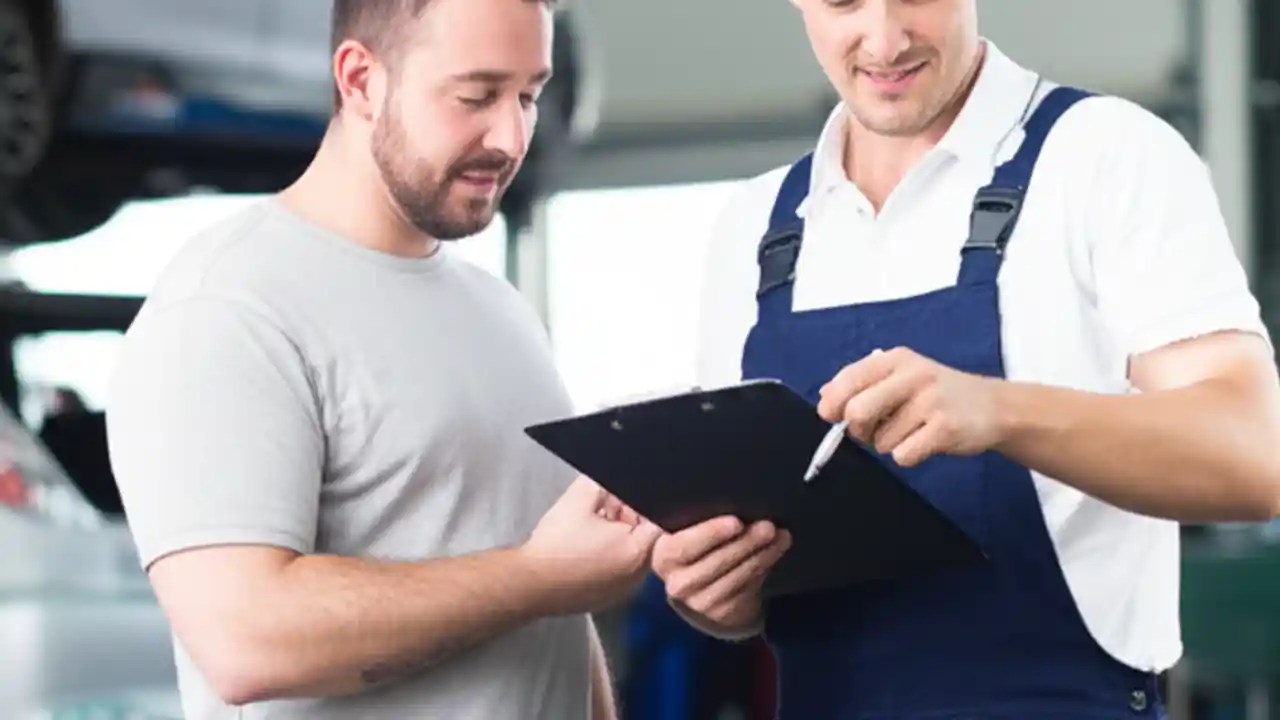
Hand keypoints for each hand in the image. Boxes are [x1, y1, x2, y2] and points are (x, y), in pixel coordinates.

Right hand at [521, 476, 661, 614]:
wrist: (530, 583)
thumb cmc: (557, 543)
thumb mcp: (579, 498)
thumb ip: (604, 484)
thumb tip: (617, 484)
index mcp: (638, 552)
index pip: (656, 520)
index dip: (638, 505)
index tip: (618, 500)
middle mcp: (637, 576)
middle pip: (645, 539)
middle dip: (627, 521)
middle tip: (602, 511)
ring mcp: (623, 592)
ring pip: (631, 556)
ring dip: (617, 540)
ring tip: (590, 531)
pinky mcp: (607, 600)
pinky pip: (618, 573)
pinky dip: (608, 560)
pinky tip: (585, 551)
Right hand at [652, 516, 790, 632]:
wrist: (700, 585)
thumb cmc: (696, 546)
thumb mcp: (688, 532)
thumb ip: (698, 519)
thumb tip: (732, 500)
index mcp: (664, 555)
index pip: (683, 546)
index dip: (710, 534)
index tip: (736, 522)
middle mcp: (677, 583)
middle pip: (714, 563)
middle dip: (744, 543)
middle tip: (768, 526)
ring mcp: (699, 602)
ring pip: (735, 577)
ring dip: (761, 555)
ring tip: (780, 535)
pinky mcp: (722, 614)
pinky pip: (748, 588)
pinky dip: (765, 567)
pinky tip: (776, 550)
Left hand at [818, 346, 1004, 467]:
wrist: (994, 406)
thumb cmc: (938, 394)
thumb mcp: (902, 376)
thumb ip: (864, 383)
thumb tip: (824, 396)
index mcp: (896, 360)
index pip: (849, 378)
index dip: (833, 403)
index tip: (832, 416)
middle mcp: (913, 375)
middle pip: (857, 411)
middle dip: (858, 430)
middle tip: (871, 432)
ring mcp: (931, 401)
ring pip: (880, 441)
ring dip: (889, 445)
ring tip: (913, 431)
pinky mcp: (945, 428)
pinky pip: (903, 455)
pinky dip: (908, 456)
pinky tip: (925, 443)